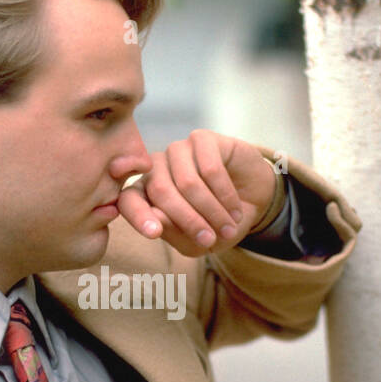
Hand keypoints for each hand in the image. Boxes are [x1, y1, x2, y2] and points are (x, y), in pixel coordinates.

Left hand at [115, 130, 281, 256]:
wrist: (252, 203)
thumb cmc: (216, 224)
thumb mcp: (195, 242)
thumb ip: (173, 233)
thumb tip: (157, 222)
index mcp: (145, 194)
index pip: (128, 200)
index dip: (138, 216)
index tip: (154, 233)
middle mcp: (156, 168)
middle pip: (161, 191)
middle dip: (189, 220)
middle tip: (211, 239)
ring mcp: (177, 151)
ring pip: (188, 182)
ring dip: (212, 211)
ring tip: (228, 228)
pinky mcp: (202, 140)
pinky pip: (211, 169)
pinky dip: (225, 195)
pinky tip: (235, 210)